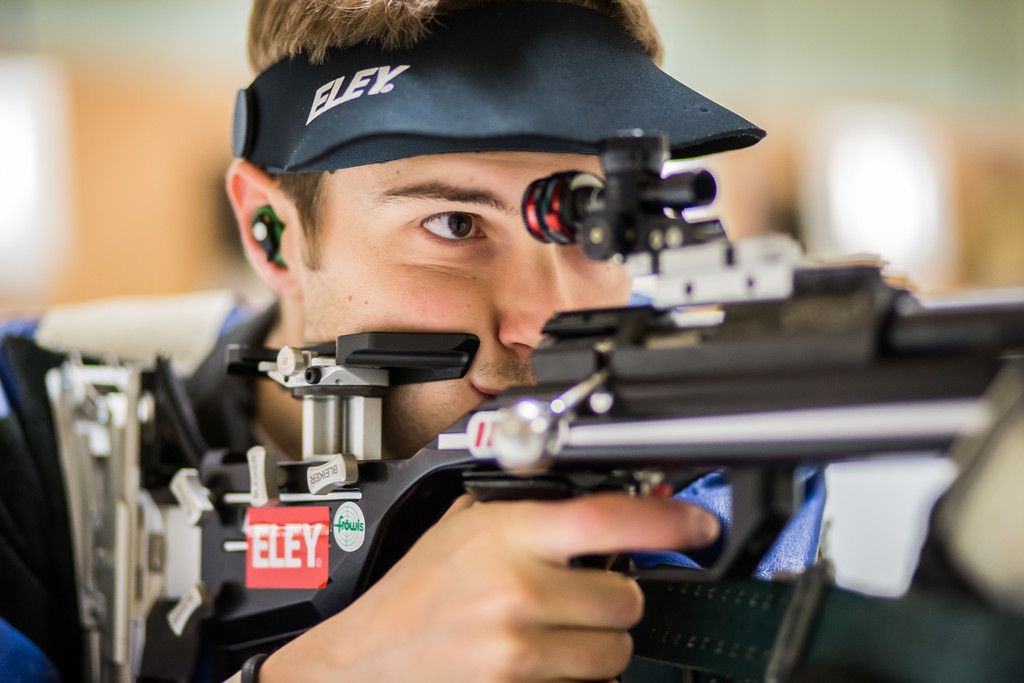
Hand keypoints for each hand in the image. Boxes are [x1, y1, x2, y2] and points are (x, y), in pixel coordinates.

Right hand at [260, 493, 718, 681]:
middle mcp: (518, 591)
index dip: (668, 521)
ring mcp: (520, 650)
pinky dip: (574, 672)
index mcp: (506, 536)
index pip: (609, 519)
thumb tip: (607, 501)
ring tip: (552, 628)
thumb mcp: (466, 525)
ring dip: (597, 641)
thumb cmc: (417, 591)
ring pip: (615, 650)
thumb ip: (533, 510)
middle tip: (581, 592)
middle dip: (613, 597)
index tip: (698, 524)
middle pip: (627, 599)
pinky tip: (538, 657)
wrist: (370, 661)